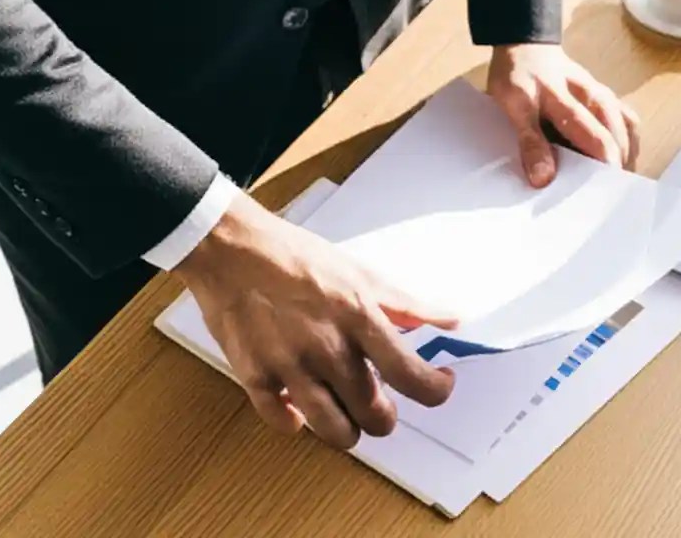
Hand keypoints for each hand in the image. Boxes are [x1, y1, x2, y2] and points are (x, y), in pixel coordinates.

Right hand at [175, 192, 457, 448]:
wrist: (230, 249)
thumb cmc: (294, 256)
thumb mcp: (360, 272)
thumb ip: (406, 304)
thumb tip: (450, 319)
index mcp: (358, 318)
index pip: (412, 376)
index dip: (435, 391)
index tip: (438, 386)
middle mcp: (327, 348)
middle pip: (376, 415)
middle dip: (386, 416)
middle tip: (382, 403)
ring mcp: (289, 367)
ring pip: (335, 432)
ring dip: (349, 429)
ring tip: (348, 412)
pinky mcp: (254, 377)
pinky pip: (284, 424)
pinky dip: (297, 423)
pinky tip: (301, 407)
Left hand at [487, 44, 640, 187]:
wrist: (524, 44)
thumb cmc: (517, 76)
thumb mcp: (513, 107)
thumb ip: (529, 142)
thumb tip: (544, 178)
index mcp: (570, 101)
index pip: (599, 142)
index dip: (606, 172)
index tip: (604, 199)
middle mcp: (595, 98)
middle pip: (619, 140)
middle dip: (619, 170)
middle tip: (611, 201)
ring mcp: (604, 97)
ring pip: (627, 132)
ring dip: (626, 158)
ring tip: (618, 186)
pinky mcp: (607, 99)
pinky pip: (627, 123)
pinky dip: (628, 144)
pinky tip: (622, 161)